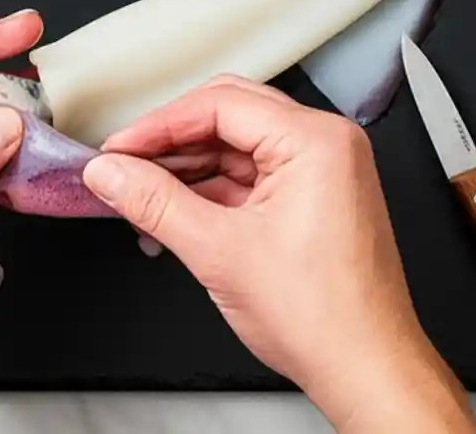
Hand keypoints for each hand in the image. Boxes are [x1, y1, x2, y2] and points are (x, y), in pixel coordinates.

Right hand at [82, 76, 475, 432]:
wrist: (363, 369)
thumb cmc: (323, 317)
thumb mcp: (218, 251)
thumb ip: (154, 202)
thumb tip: (111, 172)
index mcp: (315, 141)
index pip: (219, 105)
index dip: (158, 125)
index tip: (118, 149)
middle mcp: (325, 146)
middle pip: (228, 116)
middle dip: (170, 142)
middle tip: (124, 164)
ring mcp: (321, 172)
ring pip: (236, 147)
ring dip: (186, 168)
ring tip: (140, 193)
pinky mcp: (312, 199)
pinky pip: (250, 176)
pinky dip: (209, 190)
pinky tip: (172, 210)